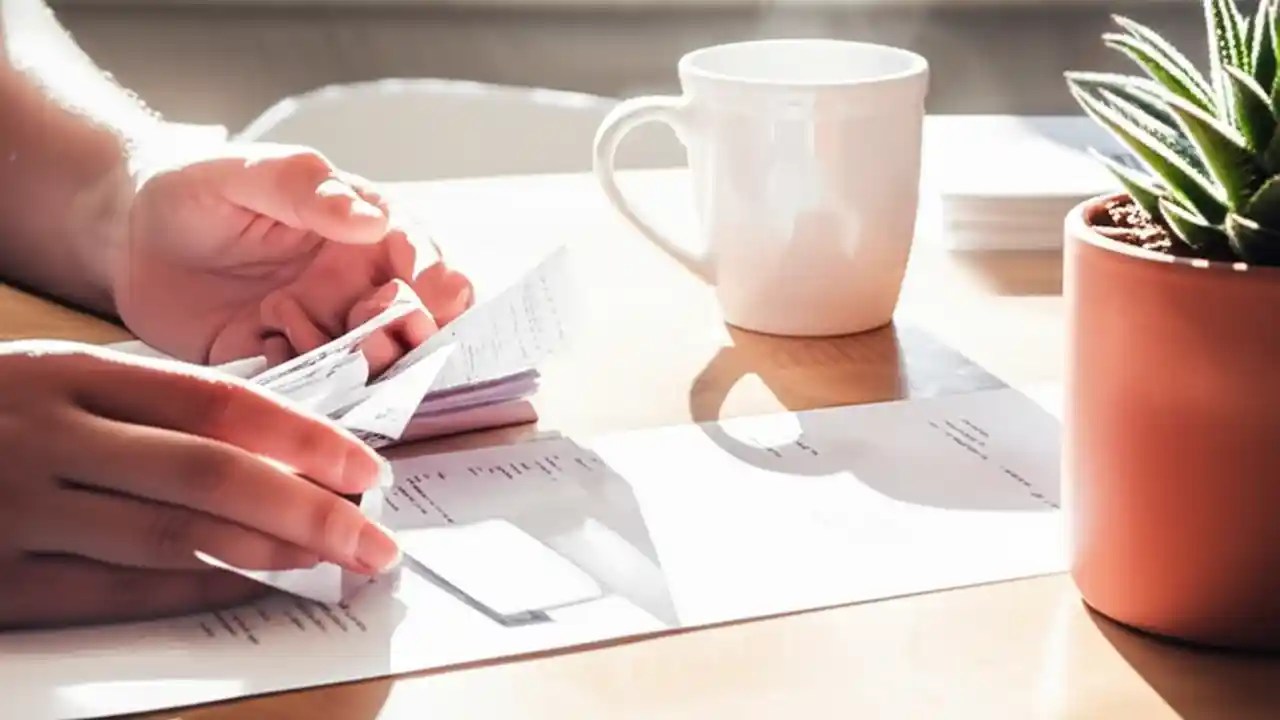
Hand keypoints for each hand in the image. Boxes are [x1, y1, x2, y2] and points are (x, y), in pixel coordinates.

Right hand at [0, 342, 400, 628]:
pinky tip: (250, 591)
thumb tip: (273, 441)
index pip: (216, 403)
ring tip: (333, 563)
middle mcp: (46, 435)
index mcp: (69, 374)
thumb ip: (145, 402)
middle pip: (209, 473)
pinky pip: (113, 592)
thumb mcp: (53, 379)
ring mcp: (15, 508)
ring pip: (169, 536)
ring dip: (265, 554)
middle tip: (377, 538)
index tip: (366, 469)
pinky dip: (192, 593)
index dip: (303, 438)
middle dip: (308, 508)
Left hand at [115, 143, 473, 368]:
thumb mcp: (247, 171)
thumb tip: (371, 218)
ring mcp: (320, 331)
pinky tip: (270, 350)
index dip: (442, 280)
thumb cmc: (196, 186)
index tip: (439, 293)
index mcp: (364, 234)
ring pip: (370, 363)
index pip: (425, 258)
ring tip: (339, 348)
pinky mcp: (280, 366)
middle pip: (415, 322)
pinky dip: (306, 384)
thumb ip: (306, 188)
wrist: (126, 235)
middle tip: (385, 329)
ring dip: (366, 363)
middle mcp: (353, 287)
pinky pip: (310, 389)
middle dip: (414, 332)